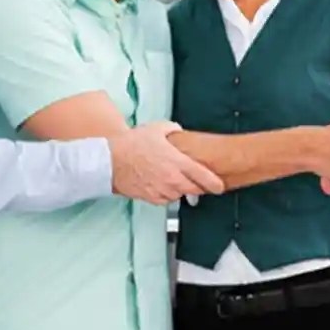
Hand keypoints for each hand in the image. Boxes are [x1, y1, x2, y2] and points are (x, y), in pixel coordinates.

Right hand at [108, 122, 225, 204]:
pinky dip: (166, 194)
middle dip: (199, 187)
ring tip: (173, 179)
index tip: (220, 186)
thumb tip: (179, 132)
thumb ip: (174, 130)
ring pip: (179, 195)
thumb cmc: (131, 144)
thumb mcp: (157, 129)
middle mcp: (172, 178)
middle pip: (194, 190)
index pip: (204, 176)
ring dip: (180, 189)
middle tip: (199, 183)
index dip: (215, 183)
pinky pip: (165, 200)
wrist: (110, 160)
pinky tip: (161, 184)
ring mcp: (161, 190)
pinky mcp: (151, 197)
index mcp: (177, 162)